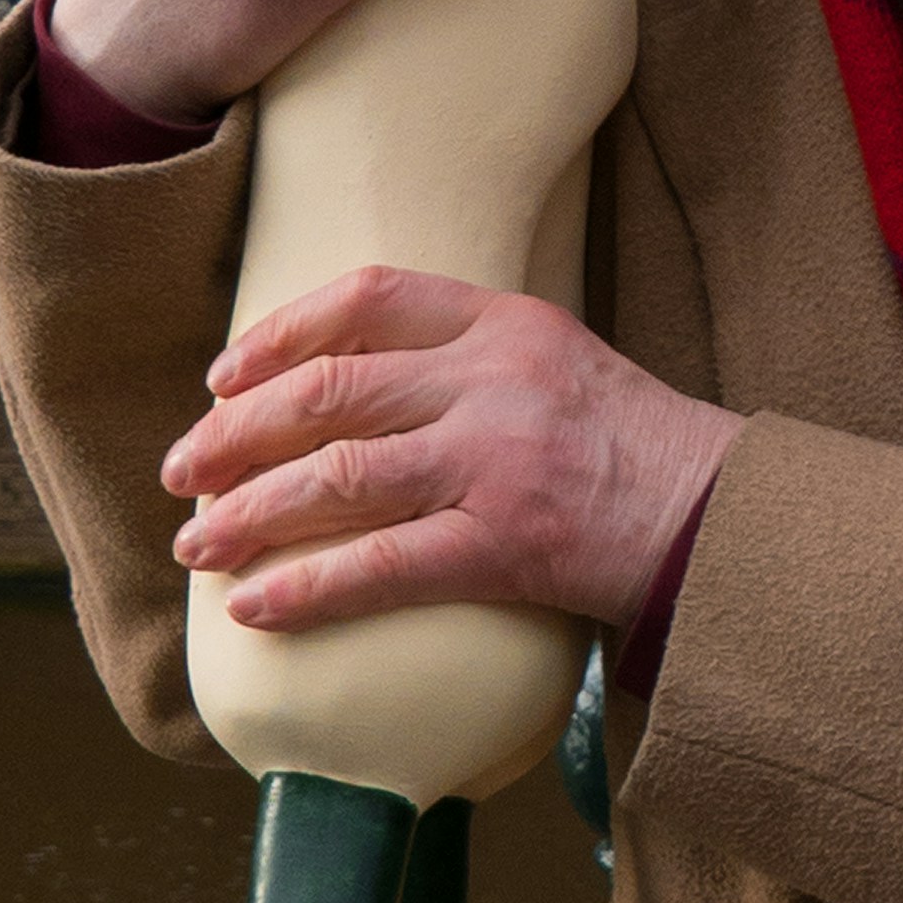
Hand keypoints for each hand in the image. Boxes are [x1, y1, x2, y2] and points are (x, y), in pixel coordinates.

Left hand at [166, 262, 741, 637]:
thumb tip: (349, 387)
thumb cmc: (631, 449)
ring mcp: (497, 461)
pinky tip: (255, 606)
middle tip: (183, 470)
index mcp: (505, 321)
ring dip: (248, 512)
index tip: (224, 376)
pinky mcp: (506, 544)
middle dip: (236, 433)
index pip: (370, 296)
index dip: (280, 333)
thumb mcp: (558, 362)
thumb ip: (468, 359)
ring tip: (197, 544)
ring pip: (338, 477)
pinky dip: (306, 588)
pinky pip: (381, 566)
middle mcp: (494, 379)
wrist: (720, 519)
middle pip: (331, 390)